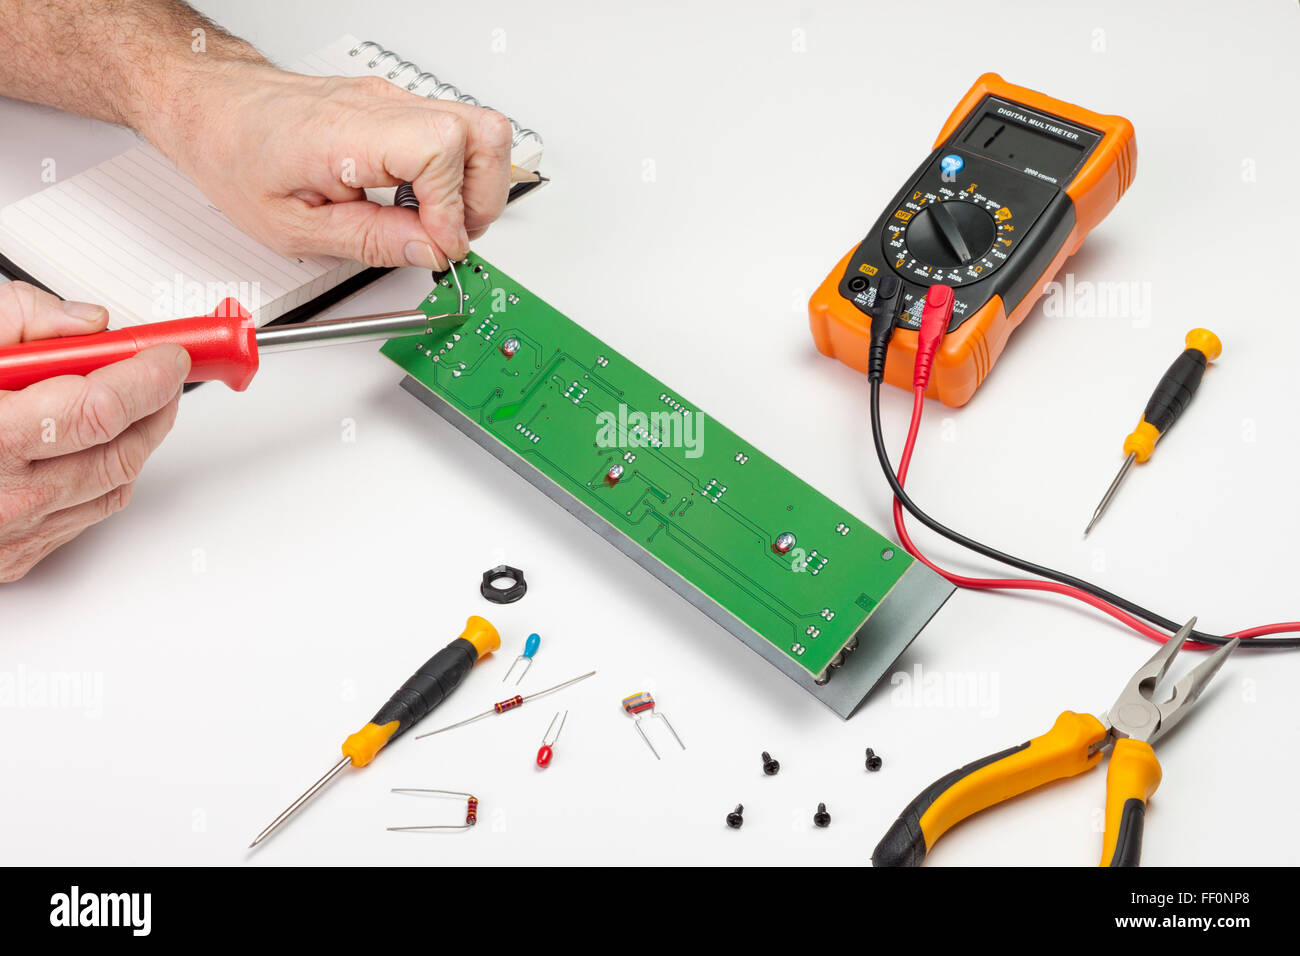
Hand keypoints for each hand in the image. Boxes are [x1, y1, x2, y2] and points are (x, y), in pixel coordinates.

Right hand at [0, 283, 188, 581]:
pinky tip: (96, 444)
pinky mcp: (13, 559)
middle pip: (120, 452)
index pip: (98, 408)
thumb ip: (17, 319)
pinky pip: (86, 516)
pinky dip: (106, 476)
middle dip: (157, 407)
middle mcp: (2, 497)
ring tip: (136, 402)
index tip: (168, 354)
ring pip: (112, 487)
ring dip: (138, 441)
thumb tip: (88, 324)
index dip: (147, 377)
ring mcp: (9, 536)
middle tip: (164, 373)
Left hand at [150, 62, 513, 271]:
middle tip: (451, 236)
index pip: (443, 150)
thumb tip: (430, 251)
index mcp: (349, 133)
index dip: (453, 209)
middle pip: (483, 133)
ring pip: (480, 130)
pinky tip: (422, 203)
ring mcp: (393, 100)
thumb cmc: (235, 155)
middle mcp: (381, 105)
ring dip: (476, 187)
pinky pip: (456, 133)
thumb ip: (370, 241)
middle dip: (483, 199)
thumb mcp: (292, 226)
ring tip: (442, 222)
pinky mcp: (397, 107)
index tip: (436, 244)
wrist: (211, 106)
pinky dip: (456, 175)